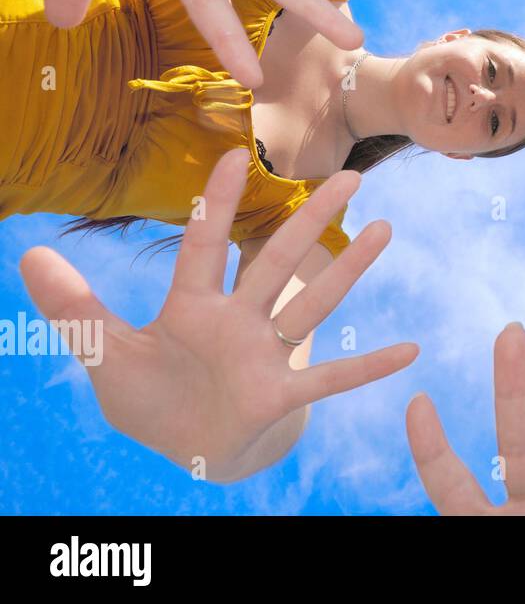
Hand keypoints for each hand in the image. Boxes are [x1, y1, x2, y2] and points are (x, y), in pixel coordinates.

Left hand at [18, 148, 418, 482]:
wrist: (188, 451)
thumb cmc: (152, 398)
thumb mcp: (106, 356)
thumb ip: (76, 309)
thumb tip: (29, 254)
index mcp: (192, 307)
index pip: (206, 244)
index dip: (218, 201)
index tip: (237, 152)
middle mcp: (237, 322)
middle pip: (276, 261)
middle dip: (310, 219)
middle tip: (350, 177)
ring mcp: (264, 357)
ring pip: (310, 304)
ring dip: (348, 270)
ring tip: (384, 230)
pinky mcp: (280, 395)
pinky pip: (330, 379)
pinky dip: (367, 367)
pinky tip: (408, 351)